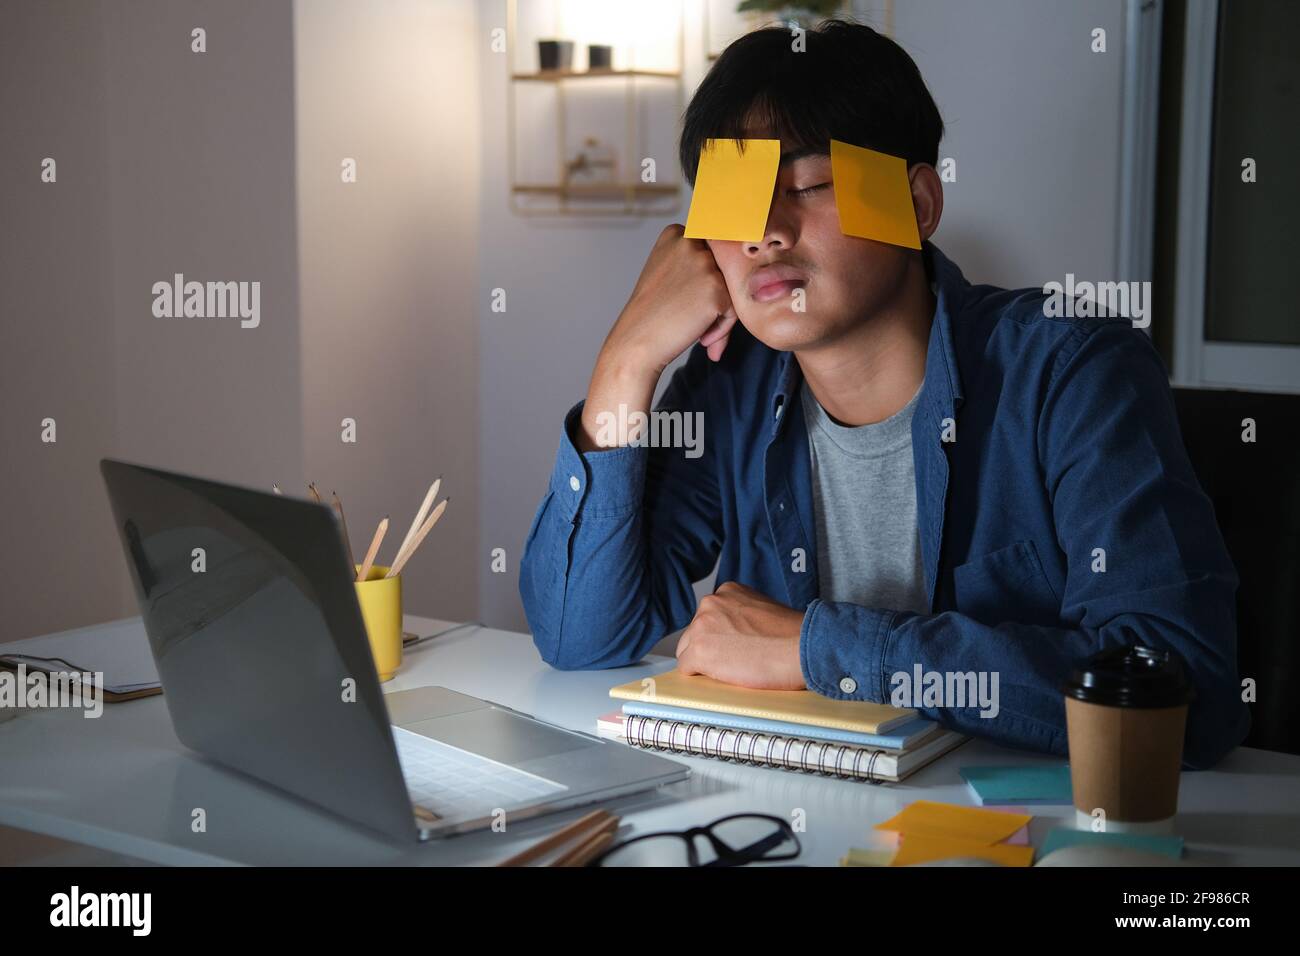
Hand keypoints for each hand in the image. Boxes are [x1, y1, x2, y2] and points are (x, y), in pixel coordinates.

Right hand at [577, 225, 738, 451]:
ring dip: (722, 314)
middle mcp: (690, 241)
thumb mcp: (666, 271)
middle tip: (696, 321)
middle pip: (724, 268)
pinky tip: (703, 339)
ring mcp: (704, 264)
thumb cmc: (652, 314)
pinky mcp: (716, 288)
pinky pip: (735, 308)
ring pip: (733, 287)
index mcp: (676, 233)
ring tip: (700, 332)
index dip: (705, 280)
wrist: (636, 342)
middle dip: (718, 297)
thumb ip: (694, 261)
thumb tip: (740, 264)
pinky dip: (723, 328)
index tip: (688, 300)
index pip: (711, 251)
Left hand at [675, 581, 805, 689]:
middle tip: (735, 660)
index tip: (734, 645)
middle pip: (694, 633)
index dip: (721, 636)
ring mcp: (702, 626)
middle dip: (710, 648)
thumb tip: (732, 635)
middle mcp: (710, 603)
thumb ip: (742, 617)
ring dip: (706, 662)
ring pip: (688, 651)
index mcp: (727, 591)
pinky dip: (701, 677)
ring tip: (735, 669)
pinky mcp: (699, 651)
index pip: (709, 618)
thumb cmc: (792, 634)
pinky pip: (687, 669)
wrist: (801, 647)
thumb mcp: (763, 610)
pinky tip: (724, 677)